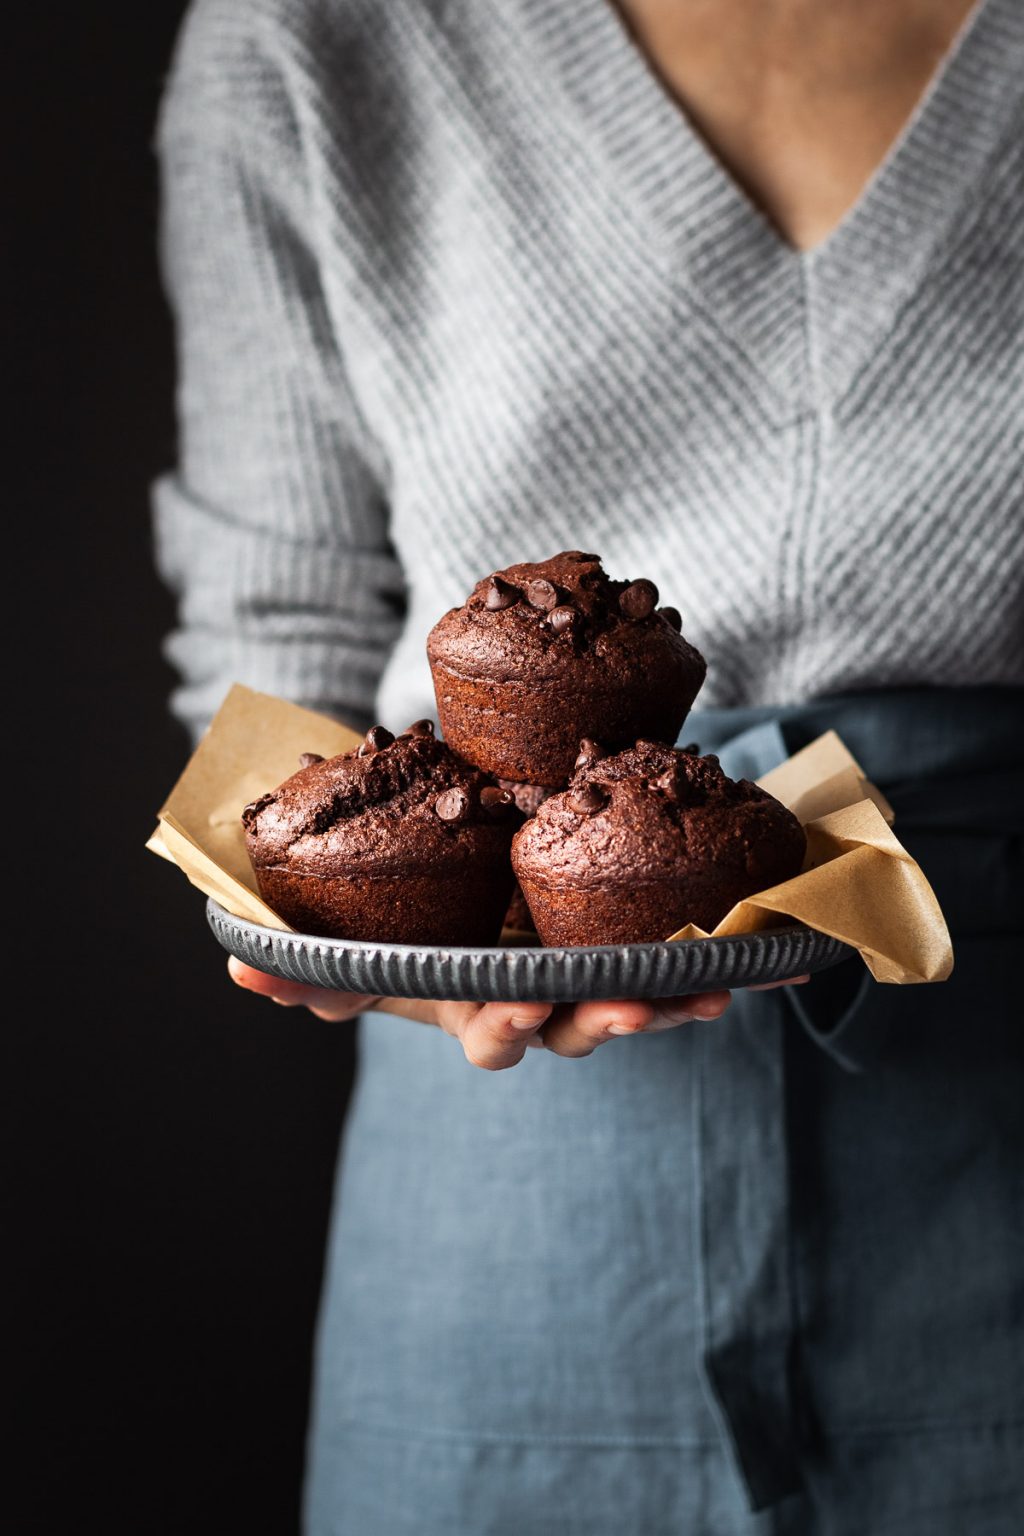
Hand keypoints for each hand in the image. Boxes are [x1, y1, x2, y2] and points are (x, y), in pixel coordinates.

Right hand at [227, 957, 808, 1069]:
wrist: (476, 874)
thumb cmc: (417, 921)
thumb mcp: (363, 938)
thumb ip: (309, 959)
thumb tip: (239, 971)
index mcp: (479, 1003)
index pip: (493, 1031)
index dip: (506, 1027)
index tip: (515, 1011)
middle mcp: (545, 1000)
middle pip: (582, 1024)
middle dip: (607, 1016)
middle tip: (636, 1000)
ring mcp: (597, 974)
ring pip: (642, 992)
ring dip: (679, 990)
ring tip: (713, 983)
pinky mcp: (644, 942)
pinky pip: (694, 954)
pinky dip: (736, 960)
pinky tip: (781, 956)